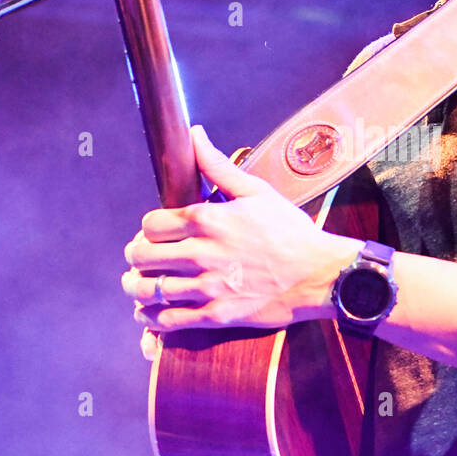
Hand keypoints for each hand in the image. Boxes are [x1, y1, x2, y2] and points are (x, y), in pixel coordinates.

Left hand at [122, 126, 358, 349]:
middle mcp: (202, 252)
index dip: (148, 229)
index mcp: (207, 219)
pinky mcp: (217, 315)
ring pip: (149, 290)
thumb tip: (194, 134)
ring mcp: (208, 286)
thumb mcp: (256, 191)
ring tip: (138, 285)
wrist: (320, 274)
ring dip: (136, 288)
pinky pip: (168, 321)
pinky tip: (151, 314)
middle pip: (142, 256)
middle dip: (136, 256)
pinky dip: (151, 319)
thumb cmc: (291, 232)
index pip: (151, 224)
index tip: (154, 233)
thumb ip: (217, 165)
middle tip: (141, 258)